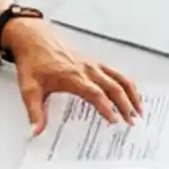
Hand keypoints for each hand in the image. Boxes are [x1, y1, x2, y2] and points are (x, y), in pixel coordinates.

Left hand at [4, 18, 142, 135]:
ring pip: (120, 79)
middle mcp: (87, 70)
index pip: (96, 94)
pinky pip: (117, 73)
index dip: (107, 108)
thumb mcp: (29, 88)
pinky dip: (128, 84)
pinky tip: (131, 94)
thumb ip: (35, 112)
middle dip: (126, 105)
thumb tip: (36, 131)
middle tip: (132, 120)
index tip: (114, 120)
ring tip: (139, 109)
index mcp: (73, 77)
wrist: (33, 37)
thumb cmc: (33, 60)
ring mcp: (94, 64)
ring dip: (132, 94)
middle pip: (114, 88)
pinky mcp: (95, 62)